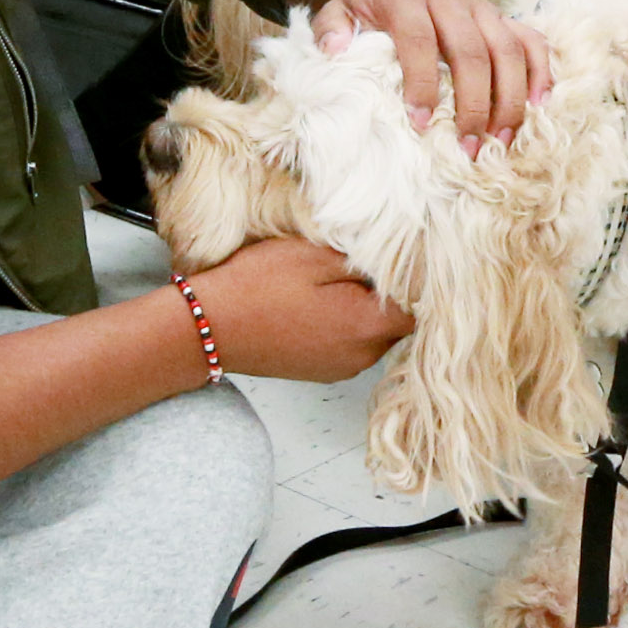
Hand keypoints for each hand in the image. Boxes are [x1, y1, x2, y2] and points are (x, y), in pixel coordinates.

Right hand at [178, 237, 407, 382]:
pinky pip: (349, 345)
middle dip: (388, 295)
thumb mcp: (313, 256)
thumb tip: (397, 265)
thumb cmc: (257, 286)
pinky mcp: (320, 371)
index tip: (402, 258)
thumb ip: (364, 262)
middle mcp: (361, 357)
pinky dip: (344, 324)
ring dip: (364, 310)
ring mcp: (339, 368)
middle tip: (366, 263)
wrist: (207, 328)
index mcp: (366, 327)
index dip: (414, 281)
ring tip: (337, 280)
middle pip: (397, 323)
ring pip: (373, 334)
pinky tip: (319, 302)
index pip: (419, 308)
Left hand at [313, 0, 547, 151]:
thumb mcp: (338, 13)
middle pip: (471, 51)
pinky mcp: (503, 18)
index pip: (420, 41)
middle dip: (473, 103)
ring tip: (500, 141)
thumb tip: (335, 50)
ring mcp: (482, 7)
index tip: (422, 125)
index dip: (423, 84)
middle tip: (467, 147)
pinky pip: (532, 41)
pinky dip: (541, 72)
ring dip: (509, 98)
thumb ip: (330, 30)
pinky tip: (539, 107)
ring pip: (508, 49)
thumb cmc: (367, 12)